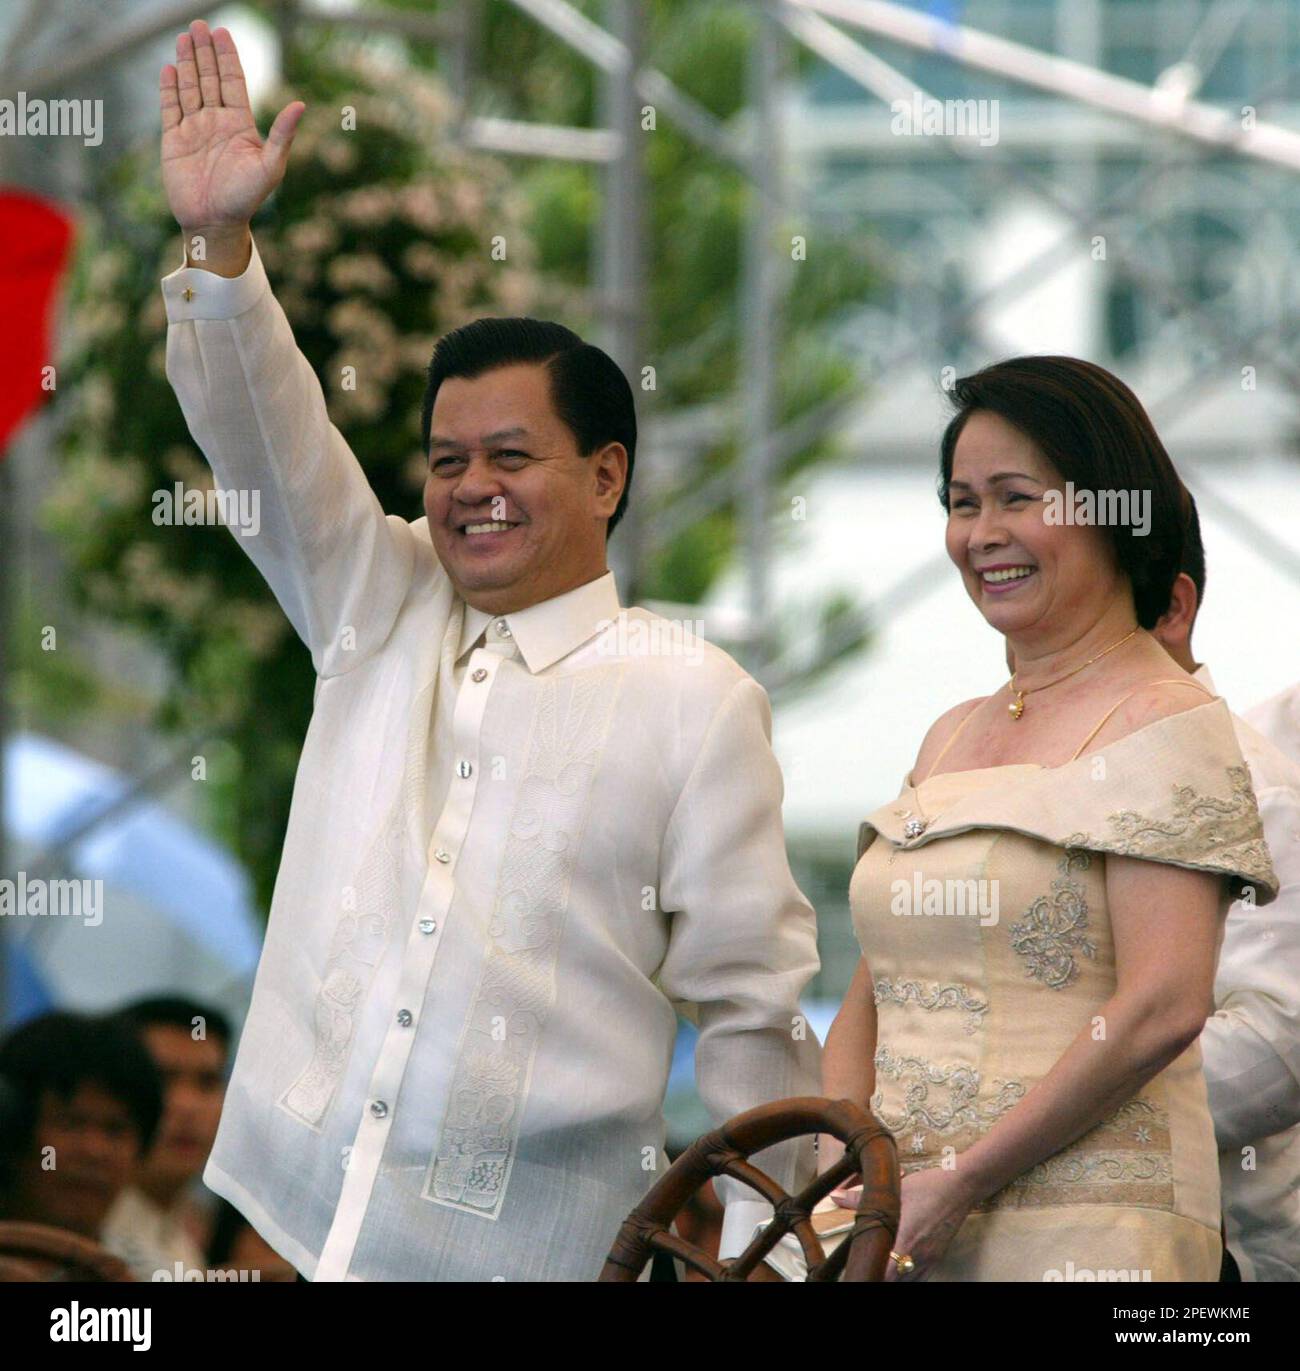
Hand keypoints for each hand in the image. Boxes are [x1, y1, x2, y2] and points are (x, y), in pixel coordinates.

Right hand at [160, 20, 304, 236]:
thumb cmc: (246, 200)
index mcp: (240, 125)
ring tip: (185, 37)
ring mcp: (194, 130)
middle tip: (199, 25)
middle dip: (205, 52)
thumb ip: (282, 135)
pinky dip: (168, 89)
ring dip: (187, 63)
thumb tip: (301, 105)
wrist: (215, 223)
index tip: (223, 33)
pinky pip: (170, 108)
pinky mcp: (173, 141)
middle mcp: (216, 123)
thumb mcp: (270, 167)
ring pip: (189, 88)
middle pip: (209, 78)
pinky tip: (169, 68)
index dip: (228, 58)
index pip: (233, 83)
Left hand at [831, 1166, 973, 1280]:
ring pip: (908, 1281)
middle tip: (867, 1267)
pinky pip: (920, 1277)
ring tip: (880, 1267)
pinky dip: (907, 1276)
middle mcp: (917, 1255)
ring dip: (892, 1277)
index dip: (870, 1272)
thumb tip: (836, 1196)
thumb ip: (861, 1198)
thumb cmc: (928, 1187)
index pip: (883, 1272)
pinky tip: (899, 1267)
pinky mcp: (937, 1258)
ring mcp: (929, 1259)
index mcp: (904, 1239)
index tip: (861, 1267)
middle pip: (894, 1280)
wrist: (961, 1186)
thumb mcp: (894, 1191)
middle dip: (878, 1275)